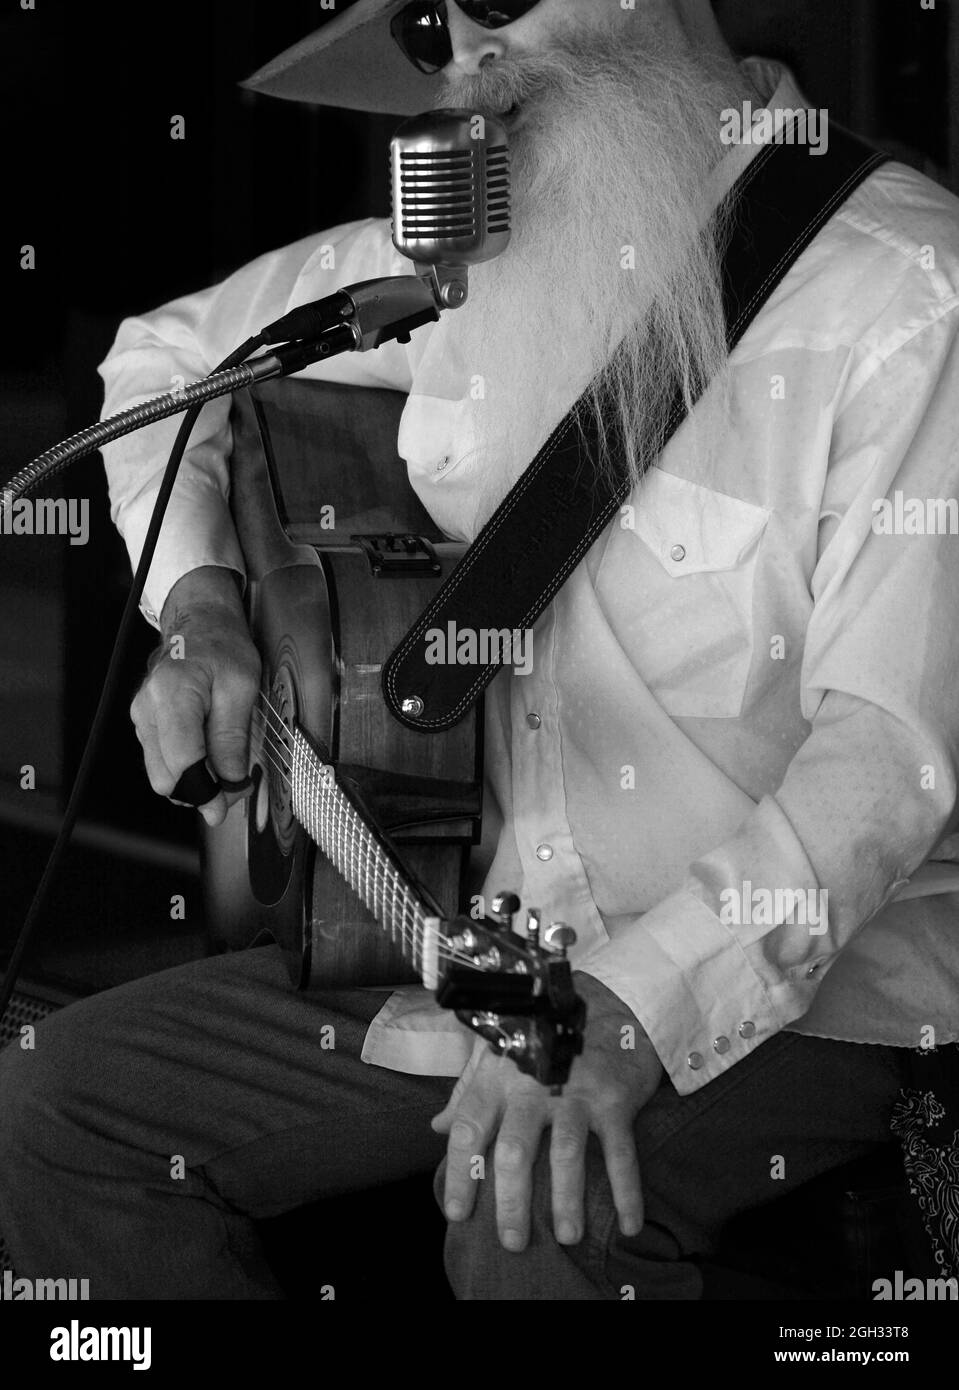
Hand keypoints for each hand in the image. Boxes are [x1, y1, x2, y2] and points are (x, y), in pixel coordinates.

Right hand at [130, 566, 259, 825]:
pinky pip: (162, 760)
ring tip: (226, 768)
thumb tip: (231, 782)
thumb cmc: (222, 648)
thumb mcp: (242, 688)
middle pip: (165, 777)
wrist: (198, 622)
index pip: (183, 761)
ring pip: (162, 774)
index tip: (228, 803)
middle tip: (235, 786)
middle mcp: (148, 709)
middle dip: (201, 791)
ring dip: (194, 782)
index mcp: (174, 694)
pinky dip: (186, 768)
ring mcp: (141, 717)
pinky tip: (209, 756)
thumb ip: (232, 737)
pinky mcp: (143, 723)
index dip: (206, 791)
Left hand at [432, 973, 663, 1250]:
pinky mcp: (614, 1099)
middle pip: (514, 1150)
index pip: (468, 1127)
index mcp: (498, 1076)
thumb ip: (467, 1090)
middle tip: (512, 1241)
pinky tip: (628, 1225)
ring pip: (565, 1155)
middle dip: (511, 1201)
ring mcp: (576, 1093)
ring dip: (566, 1201)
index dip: (460, 1172)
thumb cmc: (545, 1034)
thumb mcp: (499, 1051)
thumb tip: (436, 1126)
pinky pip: (621, 1153)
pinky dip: (627, 1192)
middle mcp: (533, 1086)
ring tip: (565, 1237)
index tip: (457, 1212)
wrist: (609, 1001)